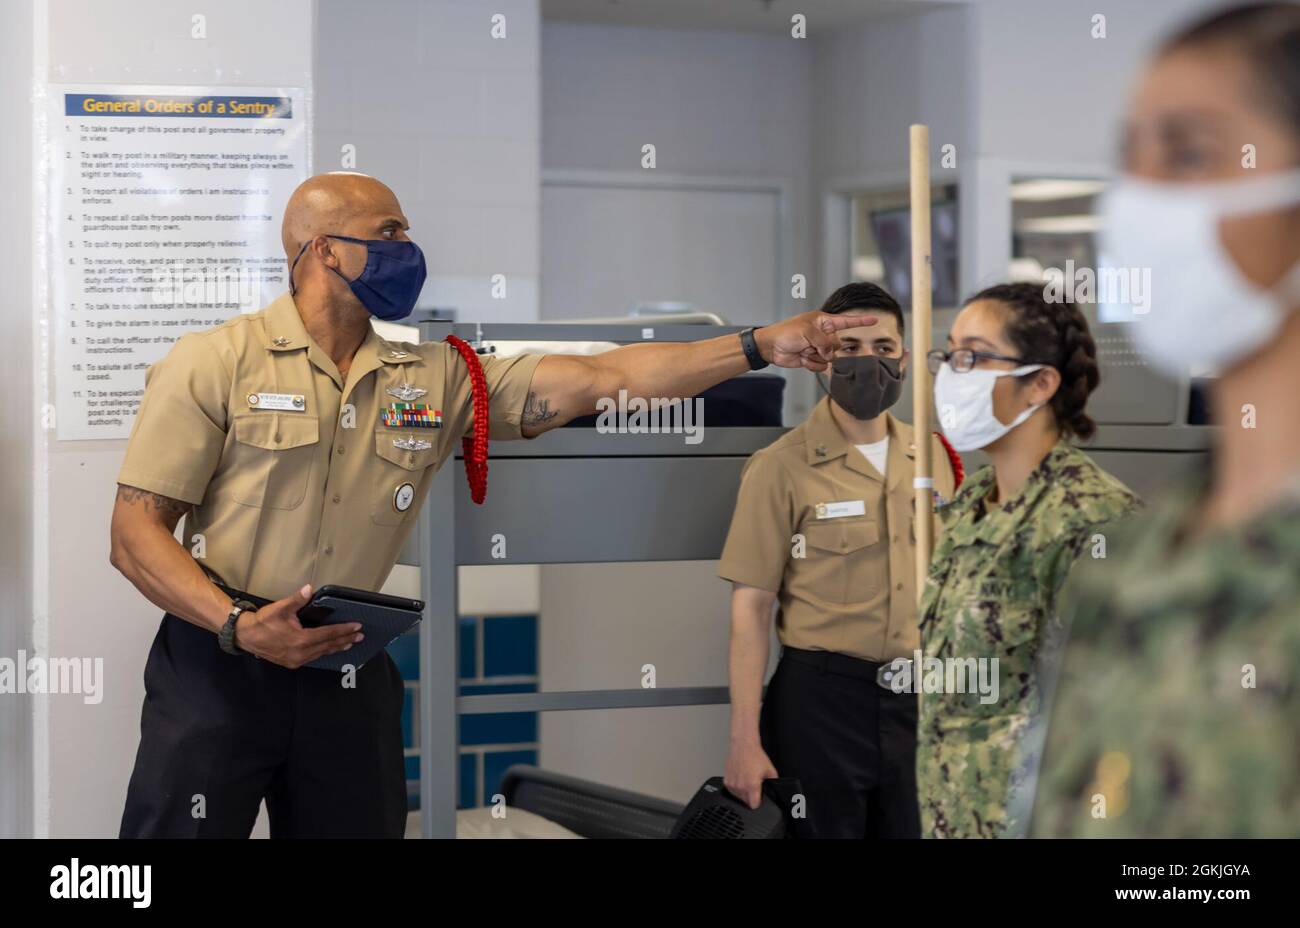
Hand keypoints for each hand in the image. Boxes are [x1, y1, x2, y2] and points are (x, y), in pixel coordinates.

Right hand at [233, 584, 363, 669]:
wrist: (245, 636)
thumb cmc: (263, 621)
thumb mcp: (280, 608)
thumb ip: (297, 599)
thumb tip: (309, 588)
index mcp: (301, 640)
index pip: (328, 634)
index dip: (344, 630)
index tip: (357, 627)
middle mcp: (301, 653)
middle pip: (328, 646)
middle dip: (345, 639)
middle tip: (360, 635)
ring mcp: (296, 660)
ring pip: (322, 654)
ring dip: (336, 647)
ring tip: (350, 642)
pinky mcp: (292, 663)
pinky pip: (313, 658)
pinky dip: (324, 652)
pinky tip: (330, 649)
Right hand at [724, 738, 778, 809]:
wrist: (743, 746)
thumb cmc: (755, 756)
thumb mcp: (770, 770)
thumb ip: (773, 783)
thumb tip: (774, 790)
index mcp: (752, 785)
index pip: (754, 805)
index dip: (758, 802)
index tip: (758, 799)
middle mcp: (740, 786)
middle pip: (746, 801)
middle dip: (751, 796)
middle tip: (754, 785)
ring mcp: (732, 784)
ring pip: (738, 797)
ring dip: (743, 792)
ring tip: (747, 780)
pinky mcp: (726, 781)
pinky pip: (732, 790)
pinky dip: (736, 787)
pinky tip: (741, 778)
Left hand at [756, 311, 871, 370]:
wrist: (771, 347)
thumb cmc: (786, 333)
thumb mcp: (807, 332)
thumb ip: (823, 342)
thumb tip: (829, 355)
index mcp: (823, 321)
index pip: (846, 321)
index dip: (861, 321)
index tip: (875, 319)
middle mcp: (823, 334)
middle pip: (837, 345)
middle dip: (825, 348)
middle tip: (811, 345)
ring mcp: (818, 347)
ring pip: (830, 358)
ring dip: (816, 357)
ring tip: (803, 351)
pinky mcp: (812, 359)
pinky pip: (821, 366)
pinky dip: (812, 364)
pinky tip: (802, 358)